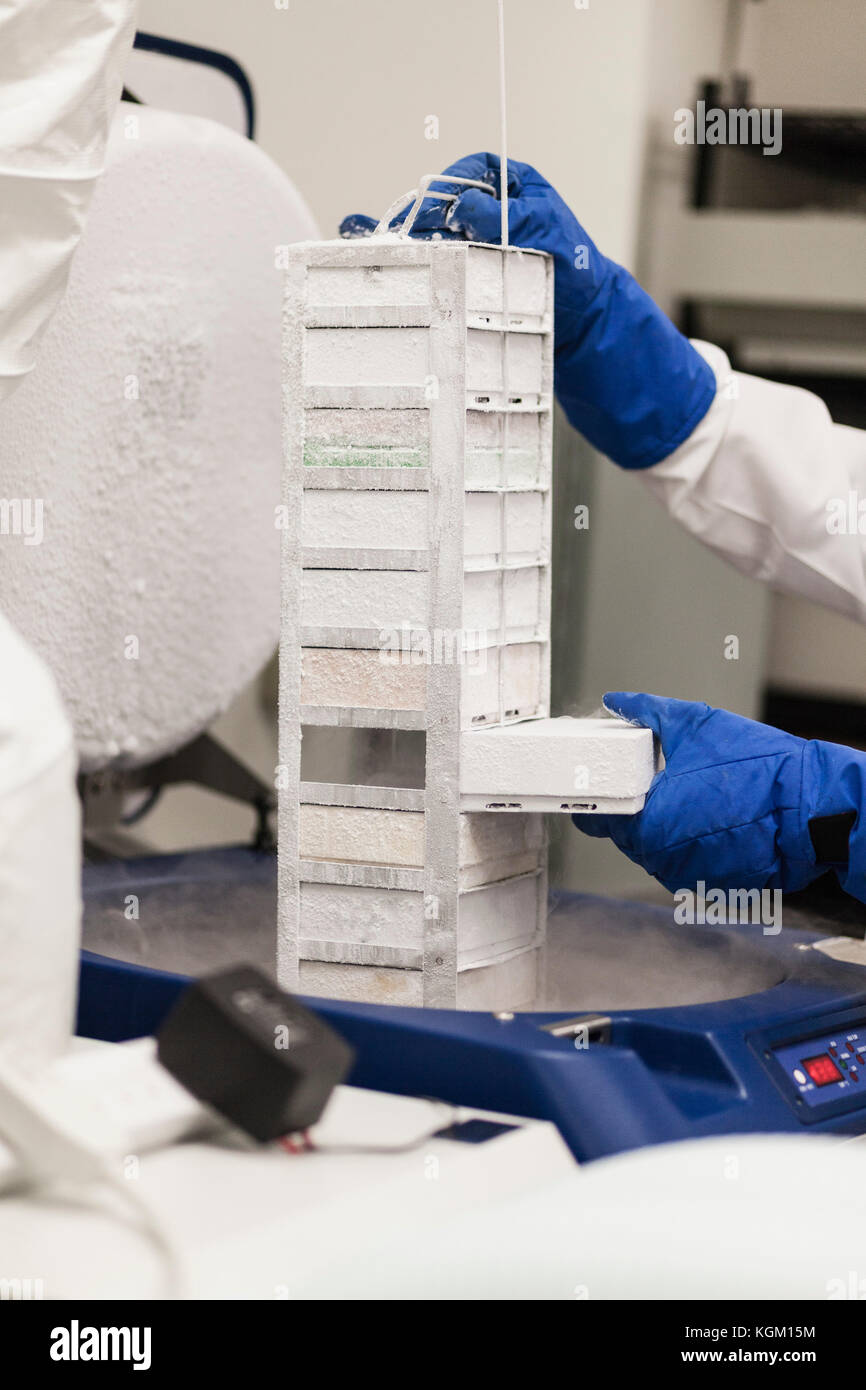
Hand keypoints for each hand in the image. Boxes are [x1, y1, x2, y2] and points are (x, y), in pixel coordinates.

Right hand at [340, 153, 715, 469]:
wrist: (594, 346)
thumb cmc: (583, 290)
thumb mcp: (556, 244)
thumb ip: (518, 219)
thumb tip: (464, 207)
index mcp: (521, 195)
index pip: (475, 173)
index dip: (452, 185)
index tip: (435, 211)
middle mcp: (497, 222)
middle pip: (444, 209)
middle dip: (417, 221)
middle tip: (396, 238)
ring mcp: (481, 259)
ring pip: (433, 244)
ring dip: (405, 251)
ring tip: (374, 258)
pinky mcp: (472, 293)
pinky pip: (435, 278)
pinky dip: (409, 277)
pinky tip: (379, 278)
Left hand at [573, 691, 864, 900]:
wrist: (810, 811)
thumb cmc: (757, 770)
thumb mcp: (697, 725)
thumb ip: (649, 713)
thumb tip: (618, 702)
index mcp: (647, 821)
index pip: (598, 822)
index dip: (597, 803)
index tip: (602, 791)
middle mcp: (659, 857)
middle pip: (630, 835)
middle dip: (643, 810)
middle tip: (669, 785)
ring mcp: (685, 875)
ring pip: (658, 851)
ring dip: (670, 829)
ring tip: (702, 802)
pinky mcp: (710, 886)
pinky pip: (687, 864)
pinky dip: (695, 845)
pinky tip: (717, 823)